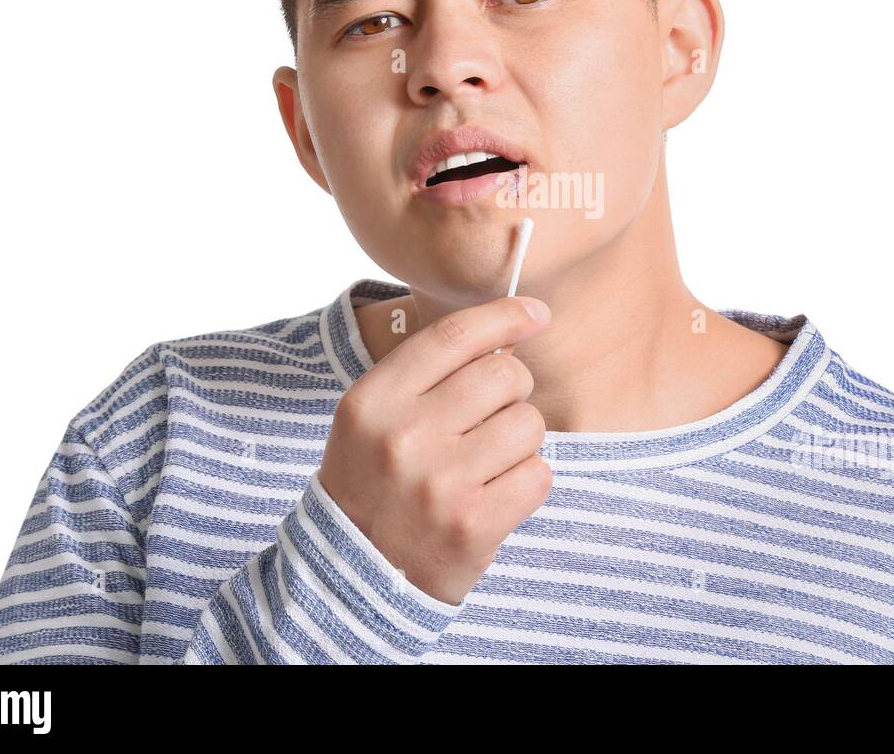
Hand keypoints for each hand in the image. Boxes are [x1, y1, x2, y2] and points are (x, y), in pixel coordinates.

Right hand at [318, 295, 552, 605]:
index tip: (536, 314)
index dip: (505, 316)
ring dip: (521, 440)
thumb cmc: (374, 484)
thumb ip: (428, 373)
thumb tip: (508, 330)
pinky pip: (539, 474)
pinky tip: (496, 494)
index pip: (454, 336)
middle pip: (504, 374)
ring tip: (488, 463)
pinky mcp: (474, 525)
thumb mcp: (372, 418)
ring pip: (528, 424)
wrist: (353, 578)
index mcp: (373, 401)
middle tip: (491, 418)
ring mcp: (440, 483)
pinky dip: (528, 481)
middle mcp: (404, 437)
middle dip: (512, 391)